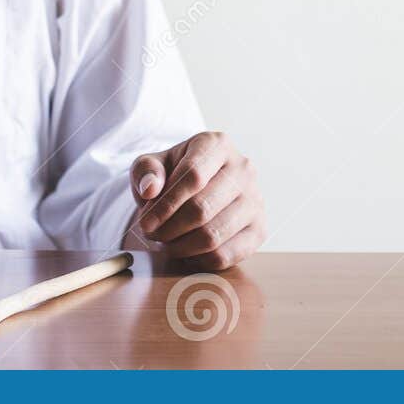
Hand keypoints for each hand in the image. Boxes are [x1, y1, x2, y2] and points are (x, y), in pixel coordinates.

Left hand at [130, 132, 264, 270]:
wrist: (197, 188)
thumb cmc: (171, 174)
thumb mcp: (152, 164)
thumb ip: (146, 171)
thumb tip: (150, 189)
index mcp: (217, 144)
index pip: (193, 176)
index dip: (166, 204)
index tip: (144, 223)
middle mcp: (243, 169)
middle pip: (202, 209)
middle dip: (169, 228)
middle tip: (151, 235)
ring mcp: (255, 200)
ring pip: (213, 235)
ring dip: (181, 246)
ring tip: (165, 242)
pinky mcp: (259, 229)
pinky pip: (225, 255)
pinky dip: (199, 259)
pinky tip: (186, 251)